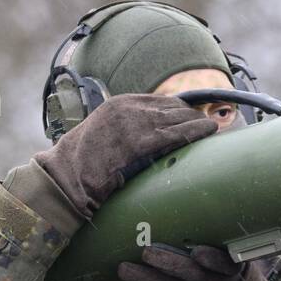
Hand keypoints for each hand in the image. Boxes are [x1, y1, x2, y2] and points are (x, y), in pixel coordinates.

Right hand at [34, 94, 215, 219]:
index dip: (181, 109)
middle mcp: (126, 108)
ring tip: (215, 127)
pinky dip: (194, 131)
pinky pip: (173, 134)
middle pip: (171, 107)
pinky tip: (208, 131)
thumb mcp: (106, 137)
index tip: (195, 115)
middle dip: (192, 115)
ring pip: (176, 118)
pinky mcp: (136, 141)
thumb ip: (127, 131)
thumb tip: (150, 139)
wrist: (65, 178)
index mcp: (118, 104)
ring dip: (198, 122)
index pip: (159, 101)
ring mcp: (131, 123)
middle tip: (211, 121)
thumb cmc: (83, 166)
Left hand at [117, 245, 280, 280]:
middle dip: (167, 266)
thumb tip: (189, 213)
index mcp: (237, 271)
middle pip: (194, 279)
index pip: (229, 265)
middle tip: (145, 253)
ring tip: (125, 270)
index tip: (198, 252)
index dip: (213, 260)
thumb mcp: (244, 263)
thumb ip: (224, 247)